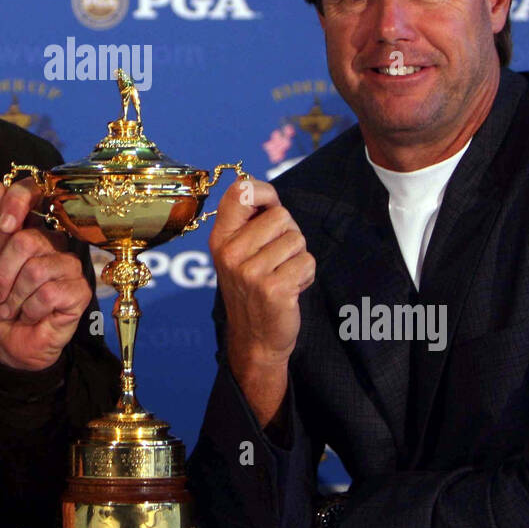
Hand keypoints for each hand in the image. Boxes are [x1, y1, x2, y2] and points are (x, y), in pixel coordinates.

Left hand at [0, 179, 92, 370]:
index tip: (6, 226)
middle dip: (3, 276)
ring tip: (17, 309)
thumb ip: (0, 227)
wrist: (9, 343)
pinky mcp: (82, 290)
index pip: (34, 194)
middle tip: (0, 296)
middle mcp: (56, 242)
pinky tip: (35, 316)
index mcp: (33, 230)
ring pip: (37, 270)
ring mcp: (71, 265)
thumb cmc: (0, 304)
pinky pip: (50, 293)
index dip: (18, 202)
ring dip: (16, 298)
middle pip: (26, 240)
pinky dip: (32, 310)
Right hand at [209, 179, 315, 424]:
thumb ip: (248, 222)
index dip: (264, 192)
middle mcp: (230, 253)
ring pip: (297, 239)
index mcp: (220, 238)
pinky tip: (290, 289)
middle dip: (289, 234)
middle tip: (277, 258)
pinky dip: (306, 275)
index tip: (270, 205)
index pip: (240, 192)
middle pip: (281, 216)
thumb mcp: (238, 252)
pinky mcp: (273, 289)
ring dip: (298, 257)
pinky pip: (307, 262)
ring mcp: (250, 272)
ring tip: (282, 275)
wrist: (255, 338)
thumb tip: (257, 188)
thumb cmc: (253, 288)